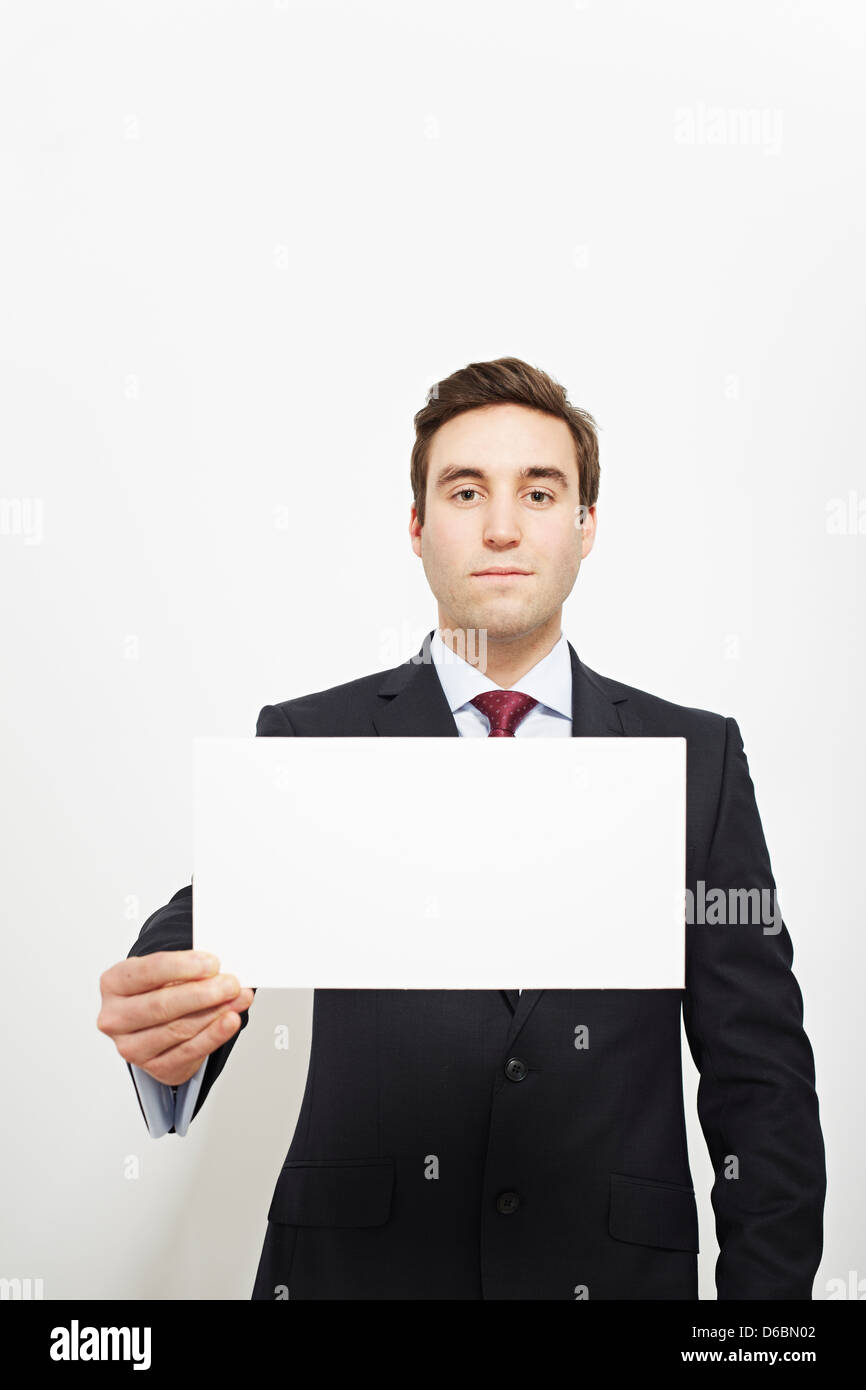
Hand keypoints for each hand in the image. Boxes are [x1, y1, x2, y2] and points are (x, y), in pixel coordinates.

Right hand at [97, 950, 254, 1085]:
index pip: (147, 972)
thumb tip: (220, 970)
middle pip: (161, 1005)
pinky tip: (230, 1021)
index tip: (212, 963)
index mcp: (113, 984)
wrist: (154, 1020)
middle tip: (231, 984)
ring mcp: (131, 1047)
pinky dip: (214, 1035)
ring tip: (239, 998)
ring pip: (178, 1029)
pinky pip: (189, 1051)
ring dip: (214, 1013)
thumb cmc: (160, 988)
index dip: (181, 967)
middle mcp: (115, 1018)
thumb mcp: (166, 971)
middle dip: (202, 994)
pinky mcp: (154, 1067)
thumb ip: (188, 969)